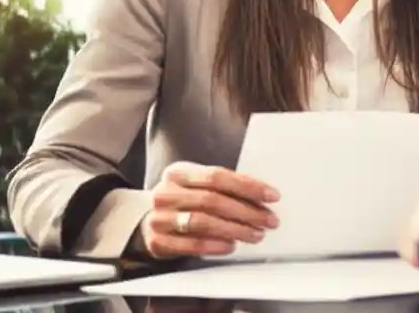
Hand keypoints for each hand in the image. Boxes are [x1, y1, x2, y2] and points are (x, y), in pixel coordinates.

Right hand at [140, 161, 280, 258]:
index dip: (247, 186)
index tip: (271, 196)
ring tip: (255, 234)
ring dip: (235, 229)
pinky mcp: (157, 241)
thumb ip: (225, 187)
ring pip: (202, 222)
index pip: (217, 176)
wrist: (147, 219)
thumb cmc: (183, 200)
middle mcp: (166, 193)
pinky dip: (214, 245)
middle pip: (212, 200)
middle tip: (269, 220)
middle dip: (246, 211)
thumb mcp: (198, 185)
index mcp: (178, 172)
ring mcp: (159, 218)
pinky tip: (231, 245)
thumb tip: (263, 197)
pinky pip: (190, 245)